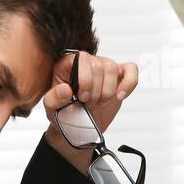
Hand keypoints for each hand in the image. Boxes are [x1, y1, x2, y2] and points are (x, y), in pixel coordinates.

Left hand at [42, 50, 138, 173]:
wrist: (77, 125)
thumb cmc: (63, 113)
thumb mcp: (52, 108)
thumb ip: (54, 99)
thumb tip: (66, 90)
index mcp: (68, 64)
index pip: (82, 58)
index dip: (85, 79)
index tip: (81, 98)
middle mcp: (87, 61)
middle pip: (99, 66)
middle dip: (96, 90)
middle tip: (88, 104)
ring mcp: (104, 67)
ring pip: (112, 68)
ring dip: (108, 91)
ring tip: (99, 102)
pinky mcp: (119, 76)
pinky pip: (131, 69)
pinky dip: (129, 83)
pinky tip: (120, 96)